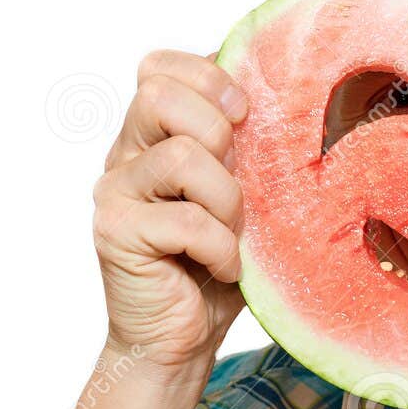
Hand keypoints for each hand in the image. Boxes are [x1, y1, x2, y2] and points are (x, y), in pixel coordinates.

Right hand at [93, 50, 248, 371]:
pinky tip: (223, 267)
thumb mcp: (245, 196)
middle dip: (218, 132)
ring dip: (228, 200)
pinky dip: (220, 248)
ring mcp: (115, 190)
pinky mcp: (115, 232)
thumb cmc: (218, 264)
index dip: (207, 77)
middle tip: (237, 179)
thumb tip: (292, 101)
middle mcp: (126, 153)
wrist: (181, 340)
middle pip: (159, 95)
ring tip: (233, 235)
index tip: (244, 114)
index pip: (159, 67)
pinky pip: (186, 221)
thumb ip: (249, 150)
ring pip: (182, 157)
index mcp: (155, 134)